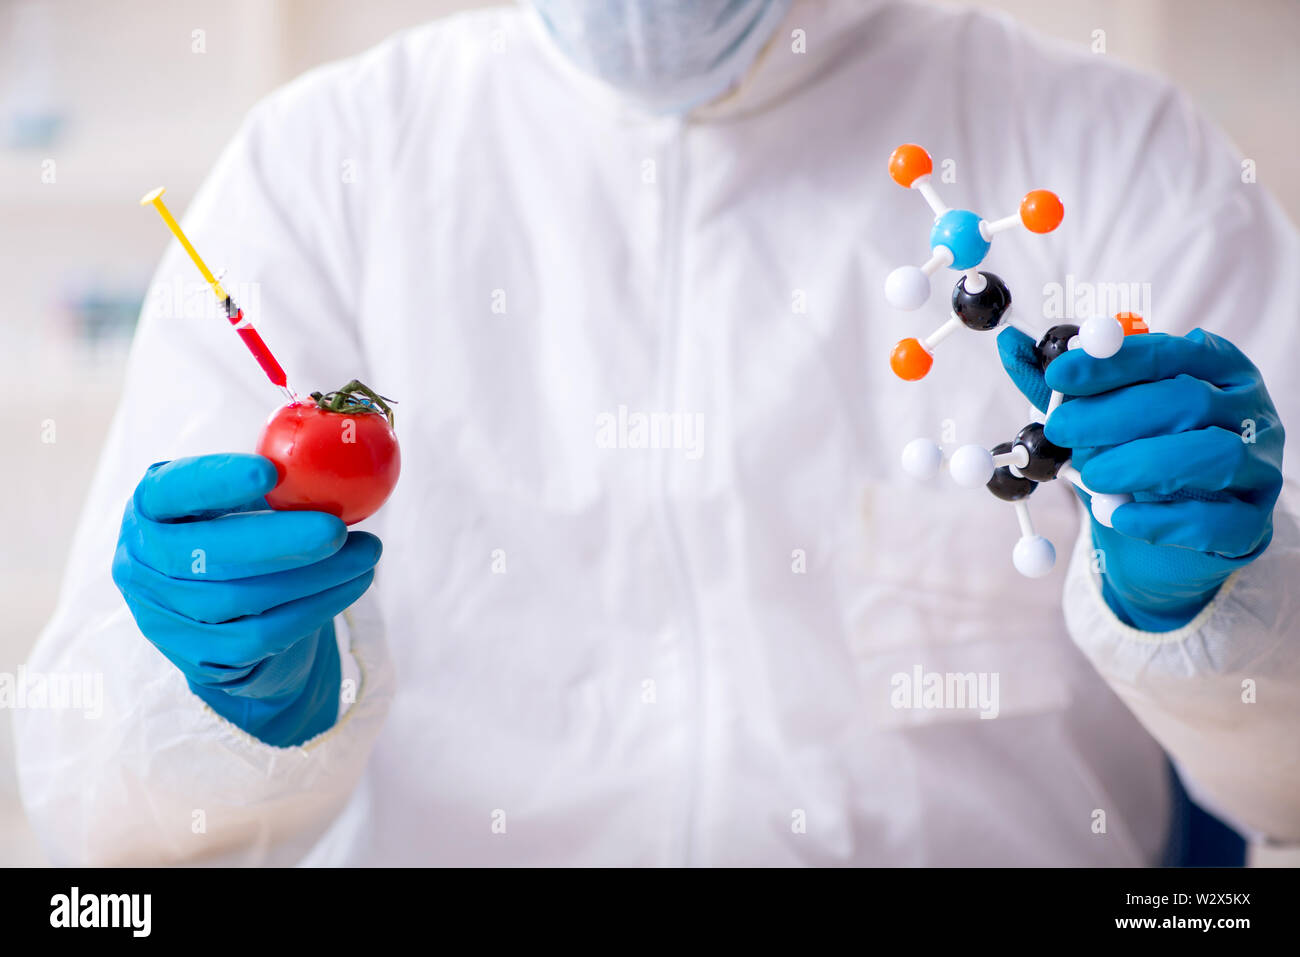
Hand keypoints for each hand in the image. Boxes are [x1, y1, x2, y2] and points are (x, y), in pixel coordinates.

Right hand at [112, 454, 381, 745]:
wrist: (232, 620)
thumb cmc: (242, 539)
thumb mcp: (243, 503)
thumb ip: (272, 484)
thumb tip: (335, 463)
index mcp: (151, 508)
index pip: (173, 490)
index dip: (217, 481)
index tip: (269, 472)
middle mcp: (142, 563)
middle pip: (207, 554)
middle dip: (279, 541)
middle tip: (337, 529)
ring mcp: (164, 617)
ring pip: (242, 599)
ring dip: (315, 576)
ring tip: (366, 554)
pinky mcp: (200, 657)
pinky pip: (265, 635)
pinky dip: (316, 608)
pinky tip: (353, 584)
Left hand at [997, 327, 1283, 630]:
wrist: (1168, 536)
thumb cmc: (1138, 457)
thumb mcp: (1100, 418)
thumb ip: (1064, 387)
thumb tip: (1010, 343)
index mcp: (1217, 370)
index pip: (1169, 353)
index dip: (1112, 362)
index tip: (1058, 374)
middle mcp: (1249, 412)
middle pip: (1188, 401)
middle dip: (1115, 414)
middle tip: (1059, 429)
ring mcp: (1259, 468)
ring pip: (1213, 454)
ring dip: (1141, 463)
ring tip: (1091, 477)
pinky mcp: (1251, 524)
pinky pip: (1216, 521)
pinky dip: (1162, 519)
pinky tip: (1119, 516)